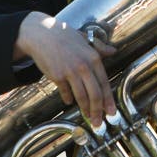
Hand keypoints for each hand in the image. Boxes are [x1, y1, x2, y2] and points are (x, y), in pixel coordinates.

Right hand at [14, 11, 116, 125]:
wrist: (43, 34)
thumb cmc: (65, 36)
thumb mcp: (85, 39)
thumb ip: (100, 47)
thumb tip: (113, 51)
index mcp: (94, 58)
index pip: (104, 84)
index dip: (108, 101)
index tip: (111, 112)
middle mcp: (84, 66)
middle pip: (94, 94)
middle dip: (98, 111)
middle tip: (99, 122)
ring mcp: (70, 72)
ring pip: (81, 96)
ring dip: (85, 110)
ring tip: (88, 118)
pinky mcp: (57, 76)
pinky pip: (65, 92)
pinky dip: (67, 99)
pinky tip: (69, 102)